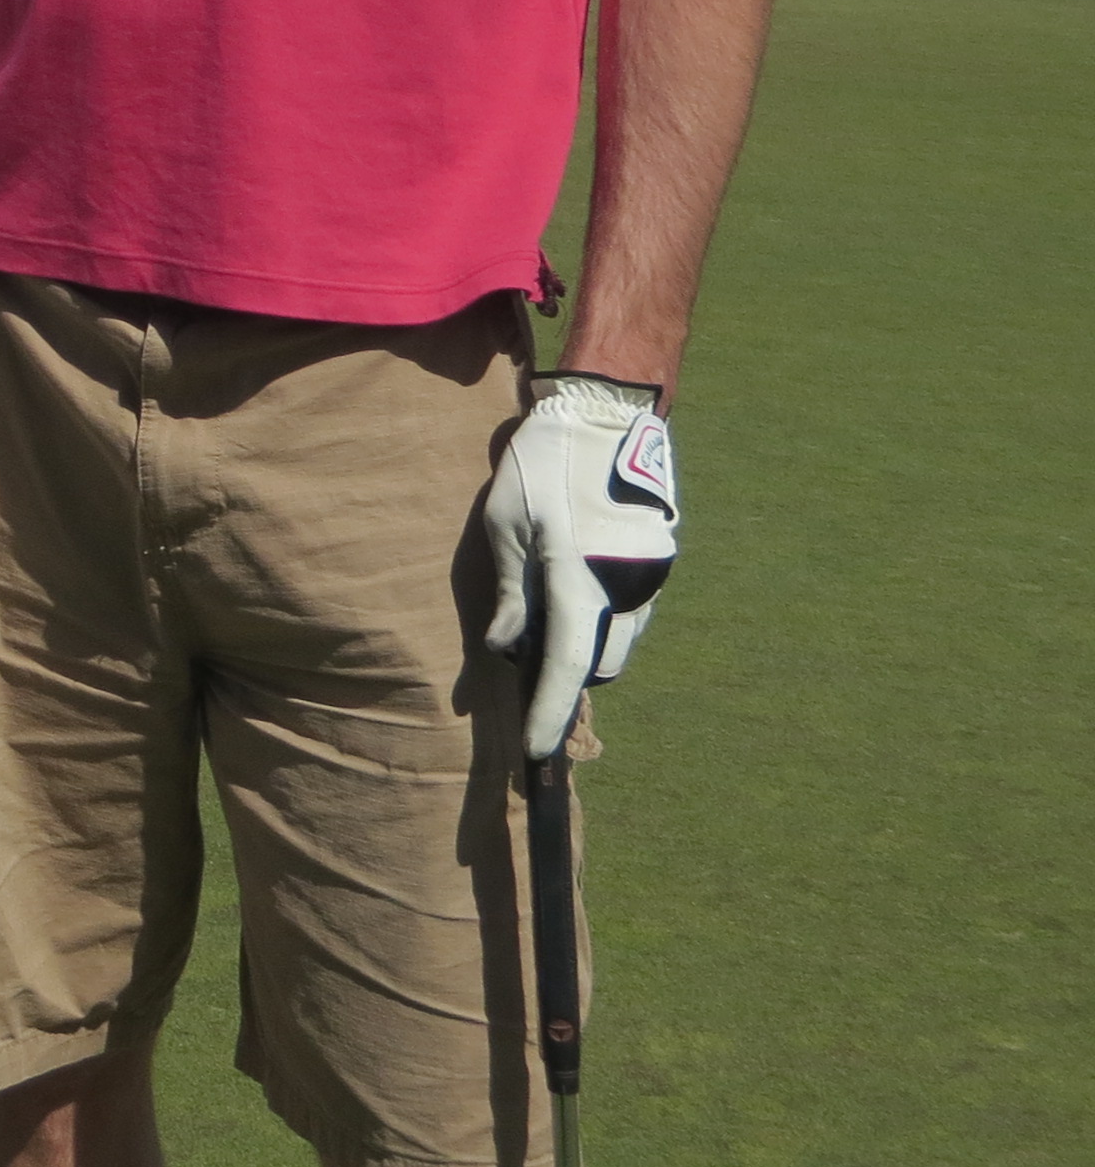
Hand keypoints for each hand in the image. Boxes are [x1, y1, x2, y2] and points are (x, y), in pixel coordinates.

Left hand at [483, 371, 679, 758]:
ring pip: (619, 634)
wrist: (606, 414)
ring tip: (544, 606)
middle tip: (527, 657)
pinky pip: (630, 605)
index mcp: (581, 580)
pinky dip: (602, 609)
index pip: (567, 666)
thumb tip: (506, 647)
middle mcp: (627, 589)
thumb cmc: (543, 466)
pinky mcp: (661, 561)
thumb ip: (509, 592)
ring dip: (586, 636)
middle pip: (599, 659)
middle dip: (567, 670)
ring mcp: (651, 576)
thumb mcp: (505, 525)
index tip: (536, 752)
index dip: (551, 712)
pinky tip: (573, 577)